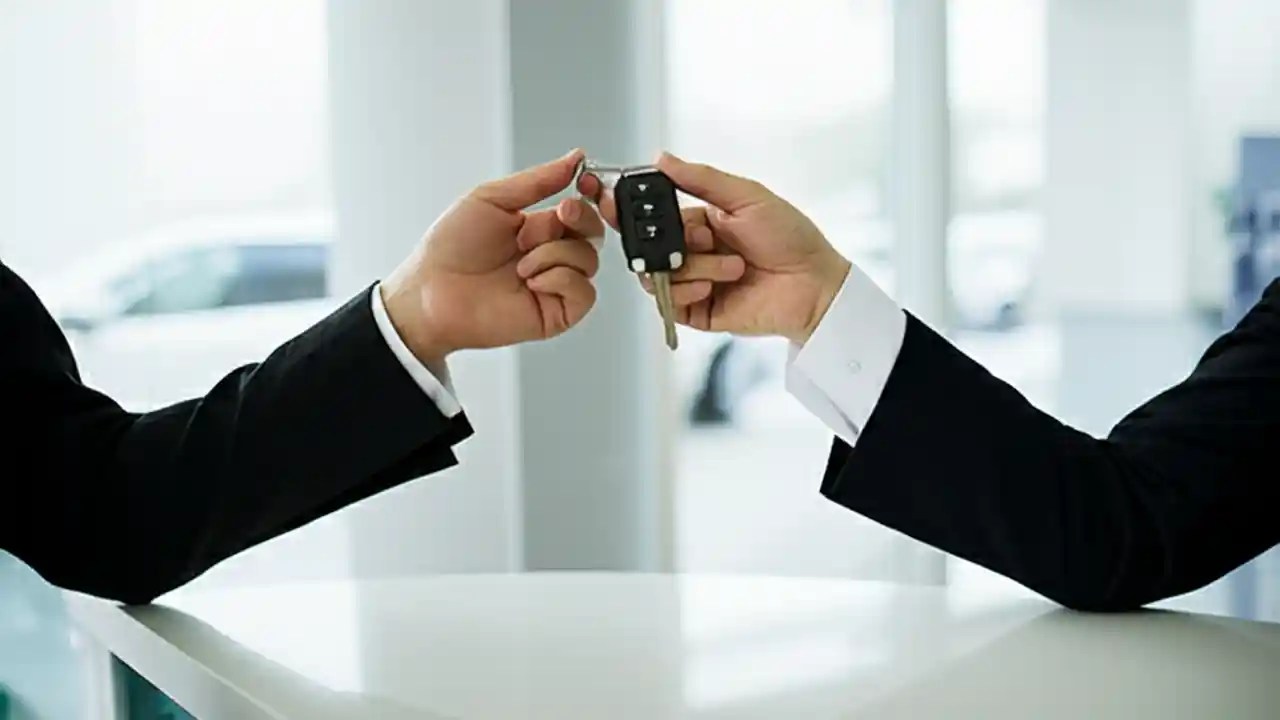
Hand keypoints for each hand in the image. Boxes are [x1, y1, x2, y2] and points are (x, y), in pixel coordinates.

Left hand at [381, 149, 603, 365]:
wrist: (430, 292)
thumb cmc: (449, 249)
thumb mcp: (492, 199)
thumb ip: (538, 180)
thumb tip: (574, 159)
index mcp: (536, 228)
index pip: (580, 210)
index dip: (588, 196)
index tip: (585, 181)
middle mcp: (548, 255)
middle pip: (593, 233)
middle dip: (580, 219)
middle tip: (558, 216)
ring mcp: (553, 285)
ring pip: (589, 260)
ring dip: (555, 253)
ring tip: (521, 263)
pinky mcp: (556, 313)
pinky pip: (584, 293)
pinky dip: (561, 280)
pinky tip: (532, 282)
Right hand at [579, 152, 849, 343]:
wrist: (814, 285)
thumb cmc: (791, 238)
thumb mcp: (747, 196)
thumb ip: (701, 178)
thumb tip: (661, 159)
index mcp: (700, 221)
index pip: (653, 215)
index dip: (631, 210)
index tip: (613, 202)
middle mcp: (693, 251)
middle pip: (648, 246)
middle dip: (670, 242)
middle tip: (702, 239)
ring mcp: (694, 282)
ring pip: (658, 273)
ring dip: (694, 267)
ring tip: (732, 266)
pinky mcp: (698, 311)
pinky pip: (669, 302)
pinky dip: (687, 291)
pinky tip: (714, 285)